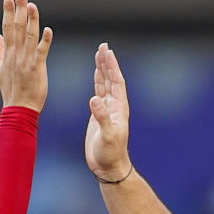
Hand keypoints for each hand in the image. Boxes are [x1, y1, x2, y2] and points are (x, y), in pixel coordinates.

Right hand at [0, 0, 51, 111]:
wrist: (19, 109)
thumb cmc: (11, 90)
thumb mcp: (0, 69)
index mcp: (8, 54)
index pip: (6, 29)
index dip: (7, 12)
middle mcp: (16, 54)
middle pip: (16, 28)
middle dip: (18, 9)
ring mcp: (26, 61)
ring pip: (29, 36)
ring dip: (31, 20)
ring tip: (32, 5)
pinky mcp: (37, 68)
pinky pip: (41, 52)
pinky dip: (45, 40)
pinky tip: (48, 29)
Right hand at [85, 42, 132, 181]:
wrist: (108, 167)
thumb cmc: (110, 153)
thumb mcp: (107, 135)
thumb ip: (101, 117)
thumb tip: (94, 100)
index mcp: (119, 108)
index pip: (116, 82)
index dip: (112, 67)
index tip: (107, 52)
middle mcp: (114, 106)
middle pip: (111, 79)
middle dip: (106, 62)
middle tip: (103, 46)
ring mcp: (107, 110)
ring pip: (104, 84)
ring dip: (101, 69)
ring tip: (99, 54)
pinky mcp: (98, 115)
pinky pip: (98, 93)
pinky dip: (96, 82)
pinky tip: (95, 74)